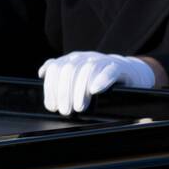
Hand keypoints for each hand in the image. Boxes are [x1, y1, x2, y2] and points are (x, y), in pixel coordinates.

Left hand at [37, 52, 155, 114]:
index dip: (51, 88)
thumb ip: (60, 75)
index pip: (56, 68)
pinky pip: (109, 71)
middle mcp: (85, 57)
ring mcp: (102, 61)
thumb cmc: (97, 79)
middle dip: (65, 92)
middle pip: (69, 70)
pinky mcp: (119, 67)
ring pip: (87, 70)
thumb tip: (41, 73)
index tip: (51, 106)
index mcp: (72, 59)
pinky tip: (95, 90)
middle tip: (65, 110)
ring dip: (80, 90)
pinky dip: (101, 80)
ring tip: (79, 107)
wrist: (127, 72)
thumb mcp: (76, 76)